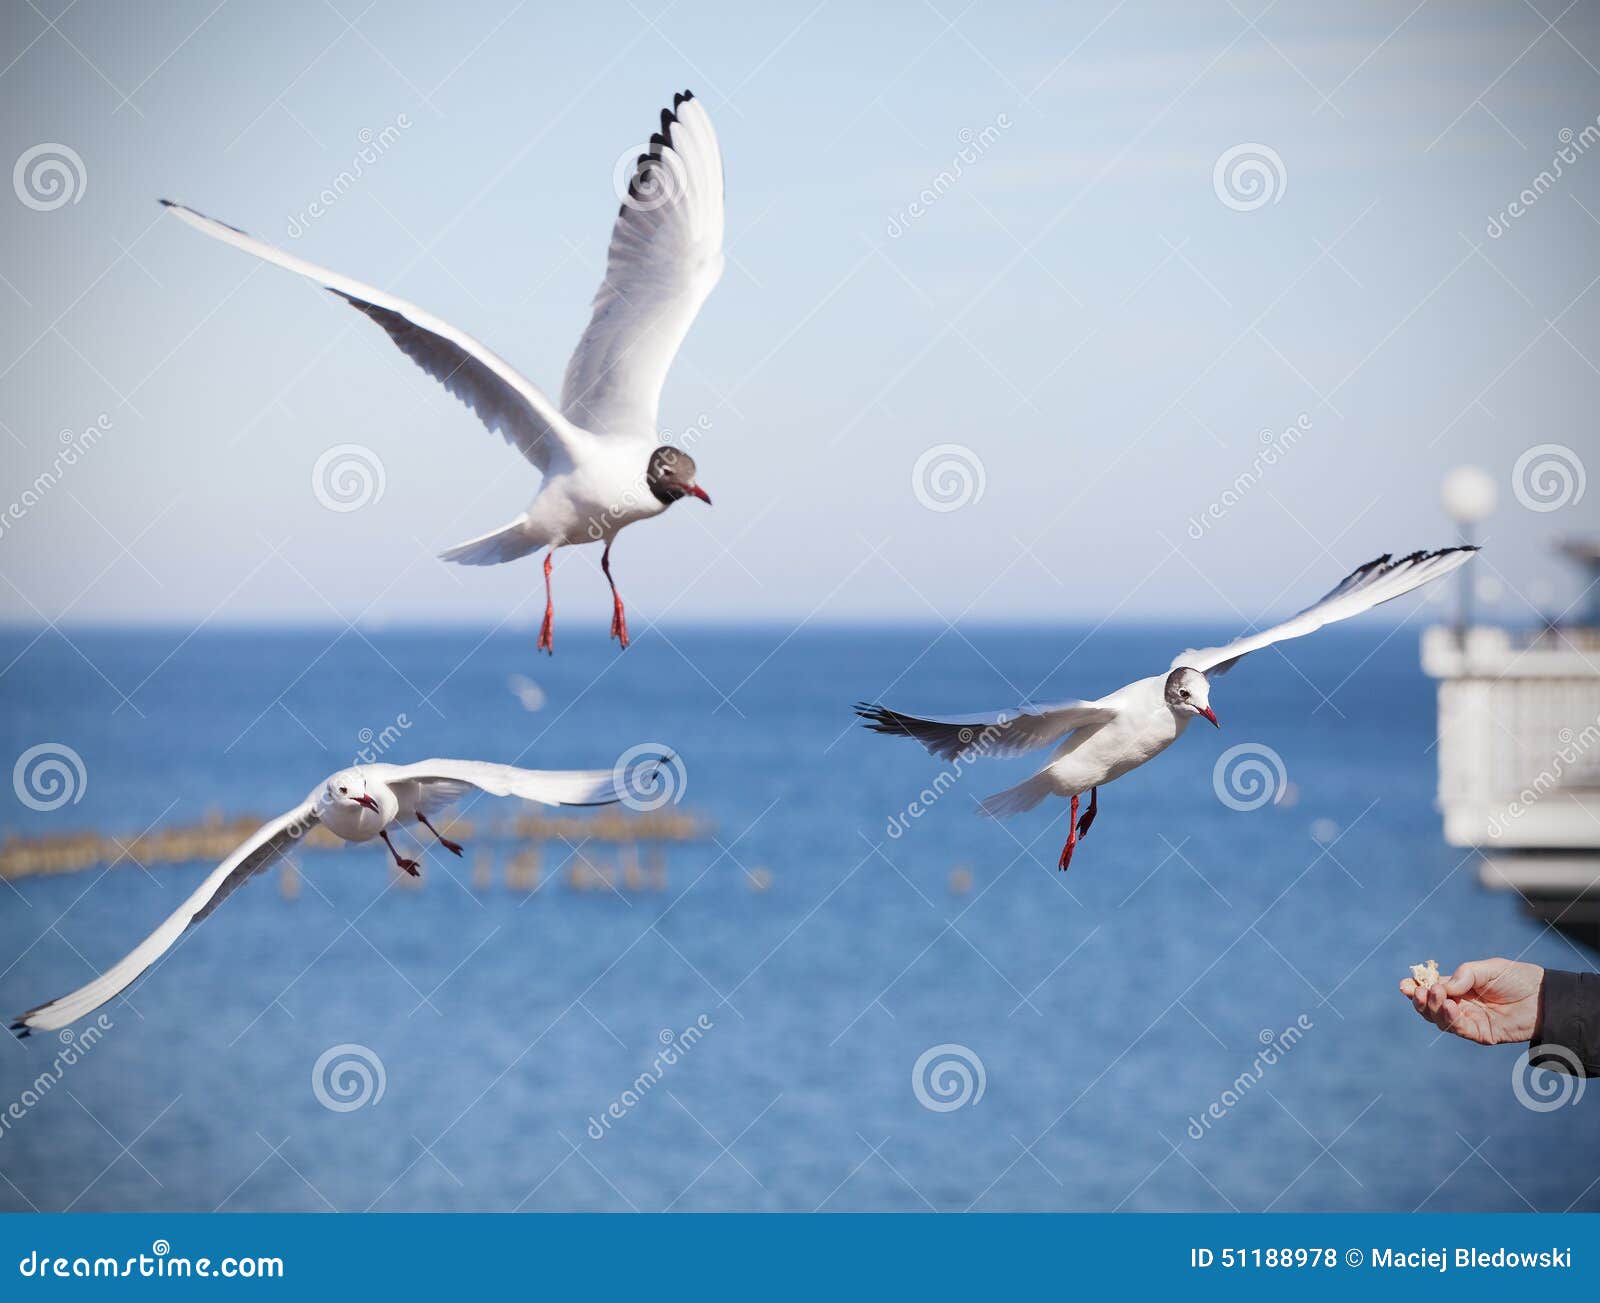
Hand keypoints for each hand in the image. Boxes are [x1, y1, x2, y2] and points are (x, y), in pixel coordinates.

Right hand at [1399, 958, 1543, 1044]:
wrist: (1544, 998)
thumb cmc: (1516, 979)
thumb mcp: (1487, 969)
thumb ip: (1463, 976)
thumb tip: (1441, 987)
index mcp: (1458, 988)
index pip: (1430, 989)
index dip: (1415, 987)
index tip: (1404, 984)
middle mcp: (1460, 1006)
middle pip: (1429, 1007)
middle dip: (1418, 1000)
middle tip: (1416, 991)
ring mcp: (1470, 1021)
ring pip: (1440, 1020)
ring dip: (1433, 1008)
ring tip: (1435, 995)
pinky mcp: (1481, 1034)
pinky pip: (1460, 1029)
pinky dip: (1450, 1019)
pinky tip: (1450, 1006)